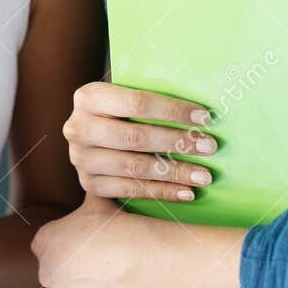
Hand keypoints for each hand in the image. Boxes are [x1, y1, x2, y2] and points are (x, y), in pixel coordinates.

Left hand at [31, 193, 143, 287]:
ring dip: (86, 284)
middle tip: (98, 255)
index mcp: (44, 242)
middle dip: (72, 266)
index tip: (83, 238)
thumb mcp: (95, 199)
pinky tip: (119, 285)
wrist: (132, 255)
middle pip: (57, 270)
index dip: (65, 240)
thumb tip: (91, 178)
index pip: (46, 243)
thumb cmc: (111, 224)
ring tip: (111, 270)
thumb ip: (87, 192)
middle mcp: (47, 272)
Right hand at [63, 81, 215, 201]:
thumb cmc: (120, 112)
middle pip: (135, 137)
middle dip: (177, 142)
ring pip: (134, 167)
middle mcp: (78, 128)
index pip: (137, 102)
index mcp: (89, 97)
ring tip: (203, 174)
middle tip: (208, 146)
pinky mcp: (88, 184)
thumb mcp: (126, 95)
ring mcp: (81, 159)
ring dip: (174, 172)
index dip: (173, 111)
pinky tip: (186, 192)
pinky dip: (161, 192)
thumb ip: (152, 99)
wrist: (92, 135)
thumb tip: (198, 112)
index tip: (205, 118)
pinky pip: (130, 191)